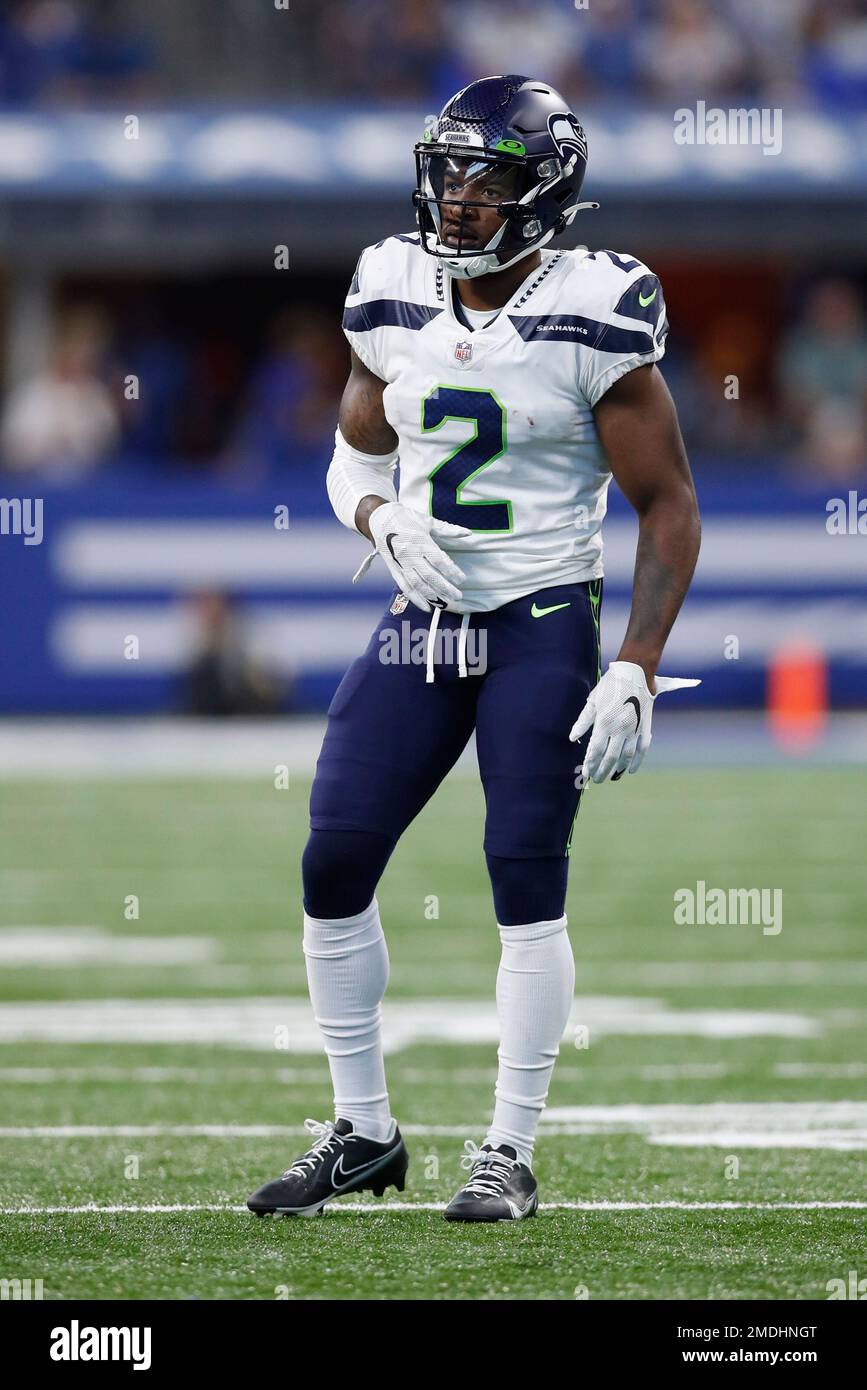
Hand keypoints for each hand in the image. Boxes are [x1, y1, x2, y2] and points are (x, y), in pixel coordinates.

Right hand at [354, 502, 470, 611]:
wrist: (379, 519)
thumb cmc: (406, 518)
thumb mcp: (427, 521)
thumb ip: (448, 529)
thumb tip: (468, 533)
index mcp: (420, 541)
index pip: (438, 560)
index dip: (451, 571)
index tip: (461, 579)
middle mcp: (410, 554)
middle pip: (430, 576)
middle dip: (445, 588)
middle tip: (458, 596)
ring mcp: (401, 563)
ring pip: (417, 584)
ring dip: (431, 595)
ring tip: (444, 603)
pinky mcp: (393, 569)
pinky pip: (404, 587)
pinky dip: (415, 599)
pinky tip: (426, 607)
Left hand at [569, 660, 699, 781]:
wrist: (636, 674)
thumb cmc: (610, 686)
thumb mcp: (593, 701)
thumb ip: (583, 721)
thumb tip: (573, 738)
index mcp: (605, 722)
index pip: (596, 750)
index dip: (590, 763)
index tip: (586, 773)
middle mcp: (620, 728)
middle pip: (610, 757)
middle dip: (602, 771)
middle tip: (597, 780)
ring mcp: (634, 729)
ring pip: (626, 756)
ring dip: (618, 769)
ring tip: (611, 777)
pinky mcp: (645, 727)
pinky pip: (642, 749)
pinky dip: (637, 761)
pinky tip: (630, 770)